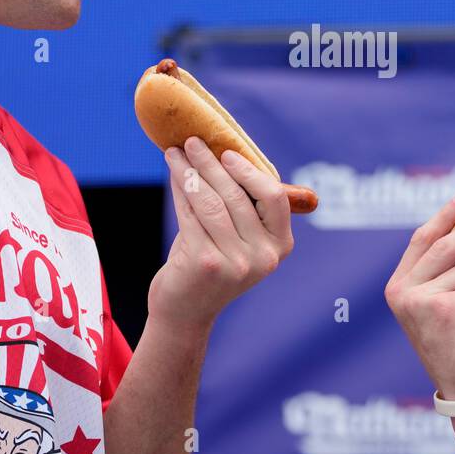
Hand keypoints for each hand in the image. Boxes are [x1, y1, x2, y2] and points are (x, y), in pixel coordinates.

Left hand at [150, 136, 293, 331]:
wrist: (187, 311)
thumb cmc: (213, 262)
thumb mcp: (240, 238)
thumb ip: (245, 205)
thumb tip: (228, 150)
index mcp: (281, 245)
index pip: (274, 197)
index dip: (249, 171)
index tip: (226, 152)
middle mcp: (263, 256)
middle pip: (236, 195)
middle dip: (210, 163)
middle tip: (191, 142)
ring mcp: (236, 263)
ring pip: (210, 202)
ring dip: (189, 172)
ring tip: (174, 153)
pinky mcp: (205, 264)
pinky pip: (190, 215)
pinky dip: (179, 191)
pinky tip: (173, 176)